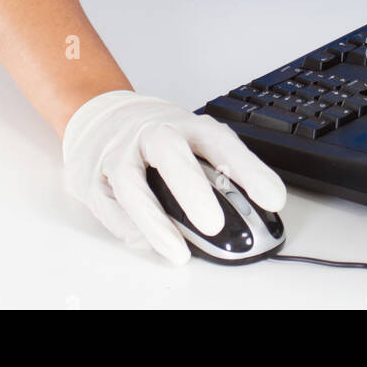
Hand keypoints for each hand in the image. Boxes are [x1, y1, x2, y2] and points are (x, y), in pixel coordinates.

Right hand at [61, 89, 286, 263]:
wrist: (99, 114)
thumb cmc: (154, 134)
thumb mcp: (190, 139)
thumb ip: (219, 170)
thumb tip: (254, 212)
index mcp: (185, 124)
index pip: (220, 141)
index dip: (248, 169)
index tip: (273, 198)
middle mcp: (151, 133)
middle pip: (169, 151)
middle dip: (191, 188)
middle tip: (212, 223)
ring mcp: (119, 153)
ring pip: (131, 183)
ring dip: (155, 222)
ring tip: (178, 252)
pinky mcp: (93, 176)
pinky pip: (109, 204)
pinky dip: (128, 227)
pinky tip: (146, 240)